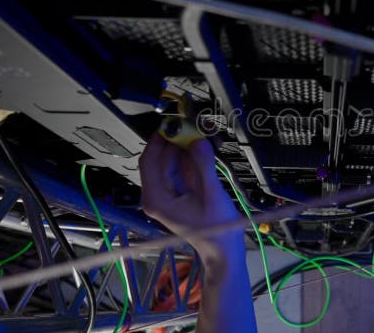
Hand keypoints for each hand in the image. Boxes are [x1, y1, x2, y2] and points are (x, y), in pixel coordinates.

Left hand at [139, 132, 242, 258]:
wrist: (224, 249)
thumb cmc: (215, 230)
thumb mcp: (211, 195)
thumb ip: (204, 166)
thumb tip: (198, 141)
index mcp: (157, 198)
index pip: (149, 161)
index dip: (159, 140)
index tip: (173, 124)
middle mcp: (159, 194)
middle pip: (163, 158)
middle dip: (179, 141)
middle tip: (195, 125)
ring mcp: (171, 192)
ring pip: (175, 160)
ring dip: (189, 147)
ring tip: (205, 134)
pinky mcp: (183, 191)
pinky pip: (185, 168)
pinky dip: (195, 157)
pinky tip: (208, 147)